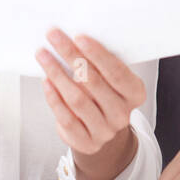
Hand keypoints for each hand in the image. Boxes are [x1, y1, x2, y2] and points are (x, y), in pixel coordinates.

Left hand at [36, 28, 145, 179]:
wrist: (102, 129)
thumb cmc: (105, 95)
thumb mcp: (112, 79)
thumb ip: (101, 64)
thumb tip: (76, 39)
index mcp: (135, 93)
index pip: (116, 71)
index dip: (97, 54)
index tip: (79, 37)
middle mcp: (122, 113)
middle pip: (93, 81)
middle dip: (71, 55)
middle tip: (55, 37)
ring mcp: (105, 130)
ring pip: (77, 99)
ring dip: (57, 74)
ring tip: (44, 56)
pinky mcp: (86, 142)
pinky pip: (66, 118)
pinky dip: (54, 98)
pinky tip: (46, 82)